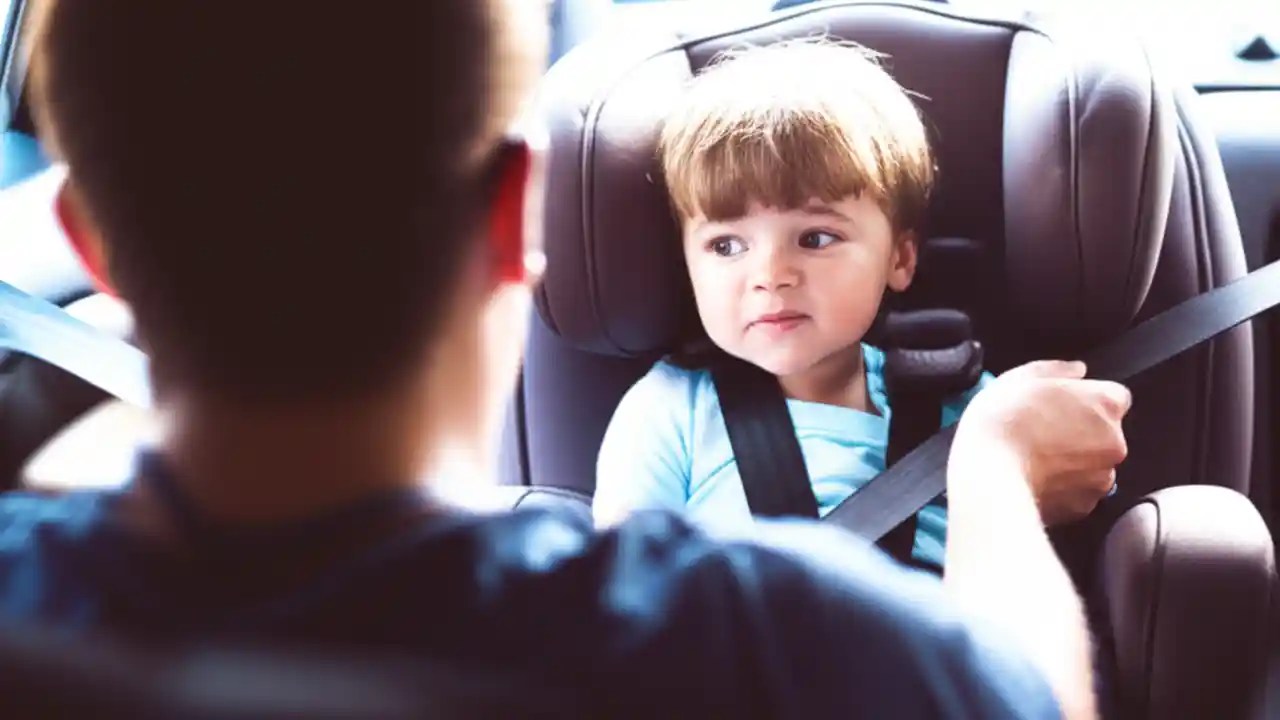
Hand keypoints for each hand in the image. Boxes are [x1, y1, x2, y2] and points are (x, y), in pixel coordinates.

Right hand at [952, 360, 1130, 525]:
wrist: (989, 476)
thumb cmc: (1002, 423)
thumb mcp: (1019, 378)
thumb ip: (1056, 369)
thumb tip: (1078, 370)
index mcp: (1105, 403)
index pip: (1114, 396)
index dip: (1086, 401)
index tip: (1062, 406)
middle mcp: (1114, 441)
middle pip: (1106, 433)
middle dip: (1081, 432)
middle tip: (1042, 432)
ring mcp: (1102, 477)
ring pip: (1093, 464)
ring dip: (1073, 461)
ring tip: (1034, 458)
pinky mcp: (1085, 506)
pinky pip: (1079, 492)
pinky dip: (1063, 487)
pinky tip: (1035, 479)